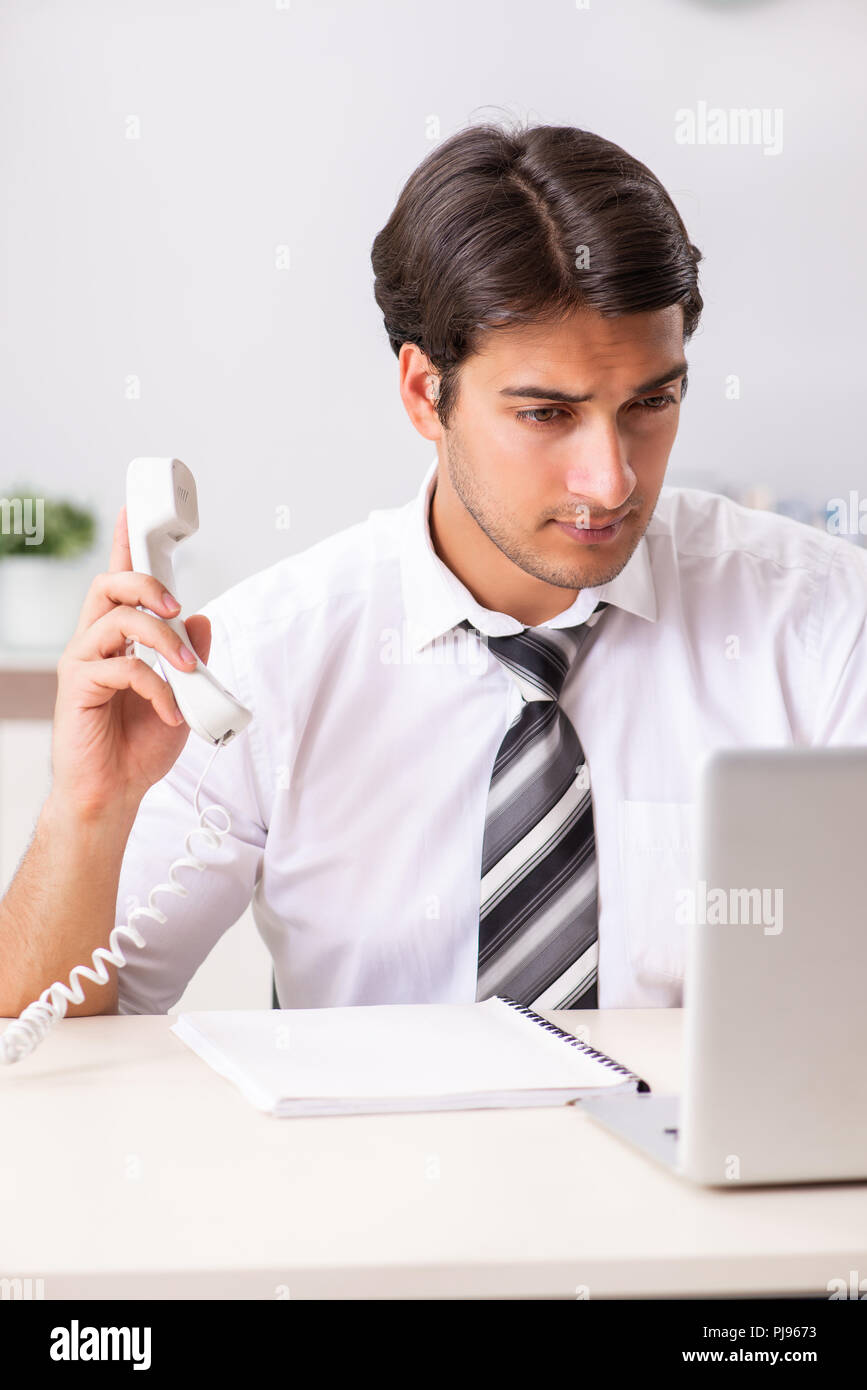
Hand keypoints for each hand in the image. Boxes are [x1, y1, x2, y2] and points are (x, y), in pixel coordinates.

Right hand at [48, 505, 211, 819]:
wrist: (115, 792)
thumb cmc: (140, 744)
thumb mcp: (184, 694)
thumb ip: (193, 656)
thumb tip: (203, 621)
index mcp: (117, 638)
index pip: (119, 581)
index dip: (125, 544)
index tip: (133, 511)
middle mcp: (95, 642)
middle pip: (110, 584)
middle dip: (147, 583)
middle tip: (177, 605)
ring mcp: (83, 662)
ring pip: (118, 619)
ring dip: (162, 638)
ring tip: (187, 668)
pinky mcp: (78, 687)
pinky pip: (122, 666)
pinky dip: (156, 686)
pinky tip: (169, 710)